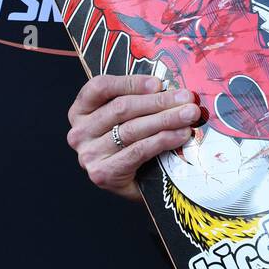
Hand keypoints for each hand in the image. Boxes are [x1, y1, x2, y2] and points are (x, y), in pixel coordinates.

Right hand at [66, 74, 203, 201]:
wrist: (134, 185)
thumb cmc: (131, 145)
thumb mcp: (129, 118)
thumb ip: (140, 100)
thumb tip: (171, 89)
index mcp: (80, 111)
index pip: (100, 87)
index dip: (131, 83)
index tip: (159, 84)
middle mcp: (79, 132)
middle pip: (121, 108)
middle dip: (159, 102)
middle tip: (187, 99)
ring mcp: (89, 154)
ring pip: (132, 129)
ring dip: (166, 120)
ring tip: (189, 115)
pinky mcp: (103, 173)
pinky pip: (138, 151)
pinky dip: (163, 140)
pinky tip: (180, 135)